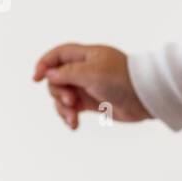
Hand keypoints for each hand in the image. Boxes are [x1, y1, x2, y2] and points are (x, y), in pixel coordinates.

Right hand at [32, 43, 151, 128]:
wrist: (146, 98)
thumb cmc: (122, 79)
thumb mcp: (91, 73)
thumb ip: (67, 73)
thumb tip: (49, 74)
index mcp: (86, 56)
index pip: (58, 55)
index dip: (44, 64)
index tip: (36, 78)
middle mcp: (84, 70)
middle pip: (56, 79)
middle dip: (58, 92)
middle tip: (71, 100)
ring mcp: (87, 87)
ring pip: (62, 96)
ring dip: (62, 107)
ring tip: (72, 118)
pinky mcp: (91, 103)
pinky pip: (72, 109)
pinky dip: (69, 116)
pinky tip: (73, 125)